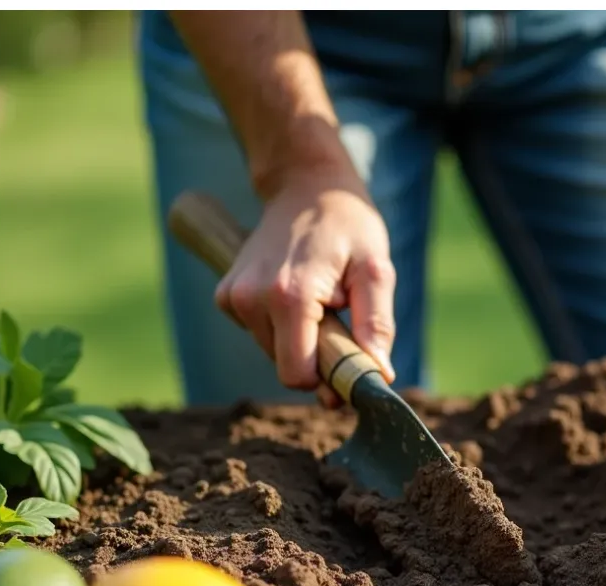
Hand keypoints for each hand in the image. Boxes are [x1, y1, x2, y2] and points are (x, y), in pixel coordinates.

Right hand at [214, 168, 395, 407]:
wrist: (306, 186)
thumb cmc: (348, 225)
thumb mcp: (375, 270)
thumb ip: (376, 324)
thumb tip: (379, 374)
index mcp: (288, 296)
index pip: (297, 375)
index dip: (327, 379)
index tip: (351, 364)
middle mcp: (250, 299)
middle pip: (286, 367)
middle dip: (317, 356)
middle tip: (340, 316)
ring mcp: (233, 297)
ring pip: (274, 353)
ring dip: (301, 339)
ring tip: (320, 299)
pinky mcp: (226, 296)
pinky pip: (260, 334)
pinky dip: (282, 325)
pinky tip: (297, 294)